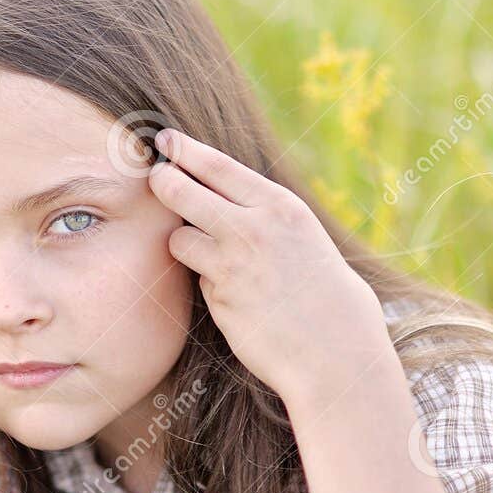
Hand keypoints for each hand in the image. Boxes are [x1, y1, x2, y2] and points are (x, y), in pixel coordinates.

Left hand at [147, 128, 391, 407]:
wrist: (337, 352)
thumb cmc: (328, 295)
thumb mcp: (305, 237)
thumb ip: (267, 216)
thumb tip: (229, 197)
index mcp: (280, 207)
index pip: (217, 165)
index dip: (184, 149)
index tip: (166, 139)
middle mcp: (252, 228)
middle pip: (179, 190)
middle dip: (162, 181)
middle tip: (156, 178)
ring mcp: (231, 265)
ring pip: (179, 237)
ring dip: (185, 243)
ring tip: (212, 255)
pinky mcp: (218, 298)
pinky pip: (197, 278)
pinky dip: (207, 282)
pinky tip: (237, 297)